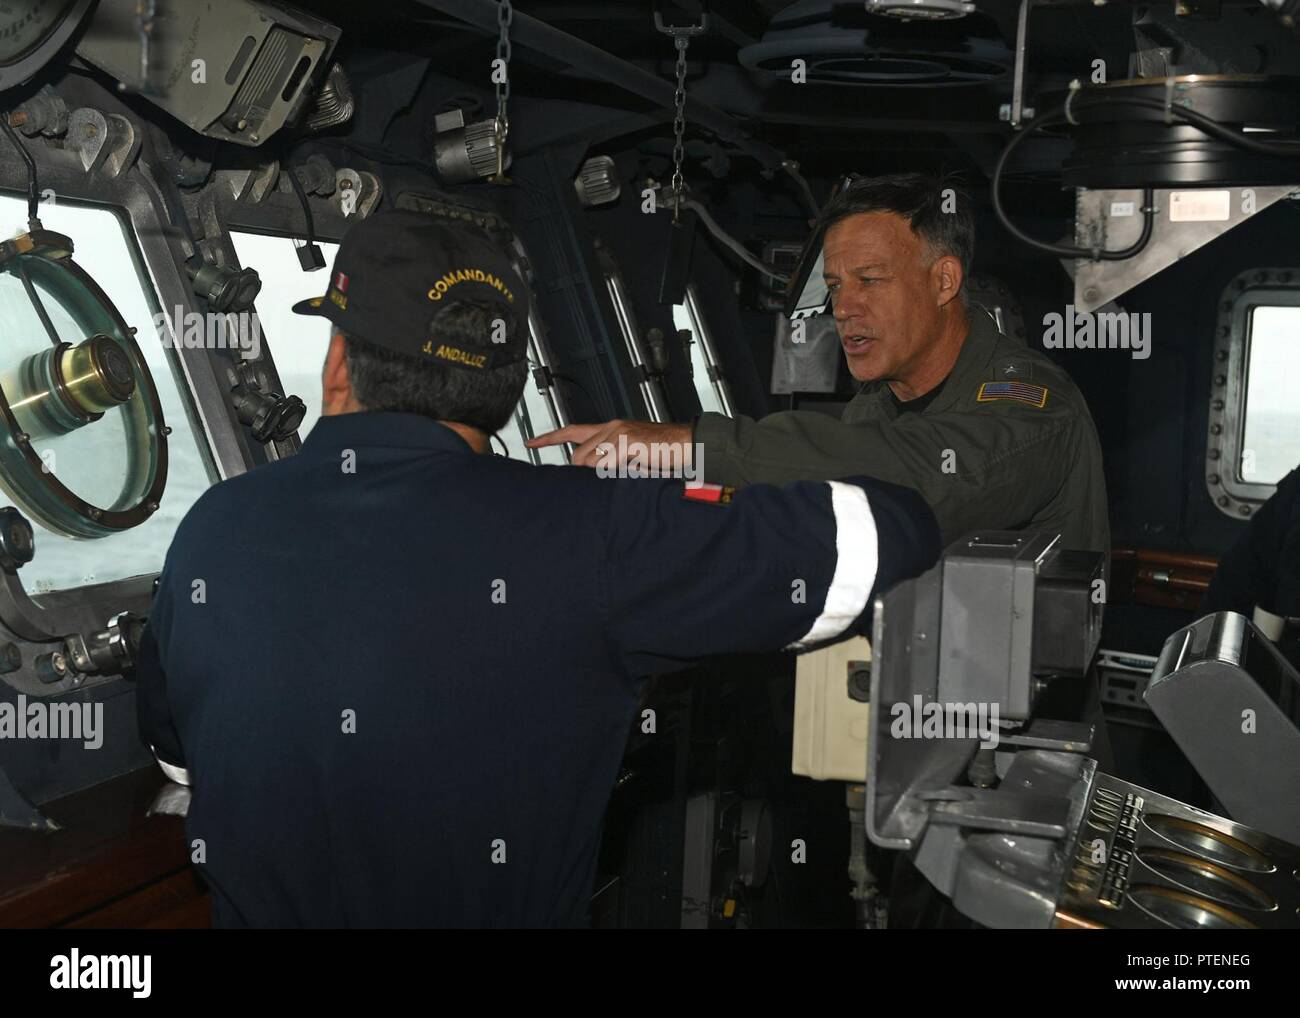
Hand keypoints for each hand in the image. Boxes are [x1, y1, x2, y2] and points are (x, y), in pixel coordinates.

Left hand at [527, 420, 693, 472]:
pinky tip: (631, 470)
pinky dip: (614, 472)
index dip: (549, 438)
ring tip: (627, 472)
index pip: (572, 430)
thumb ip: (609, 460)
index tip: (531, 443)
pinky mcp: (626, 441)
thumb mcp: (630, 456)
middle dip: (585, 472)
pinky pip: (605, 464)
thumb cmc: (663, 454)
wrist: (688, 445)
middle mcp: (611, 427)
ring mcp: (618, 433)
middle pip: (578, 455)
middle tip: (609, 477)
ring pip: (590, 461)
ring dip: (603, 473)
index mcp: (610, 428)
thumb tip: (590, 474)